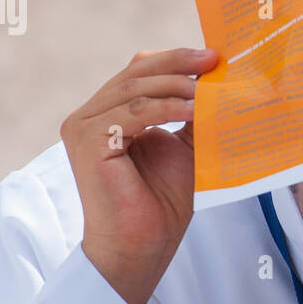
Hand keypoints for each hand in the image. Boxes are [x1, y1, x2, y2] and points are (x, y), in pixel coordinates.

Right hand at [61, 47, 220, 303]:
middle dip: (179, 64)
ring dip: (177, 86)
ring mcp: (83, 128)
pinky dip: (166, 108)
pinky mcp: (88, 142)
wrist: (142, 245)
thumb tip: (219, 80)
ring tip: (210, 89)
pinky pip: (133, 113)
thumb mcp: (182, 145)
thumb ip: (190, 113)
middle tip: (214, 60)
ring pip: (135, 90)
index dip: (175, 60)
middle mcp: (88, 117)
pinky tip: (194, 108)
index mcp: (106, 114)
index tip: (213, 57)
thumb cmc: (160, 203)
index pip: (138, 72)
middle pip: (136, 74)